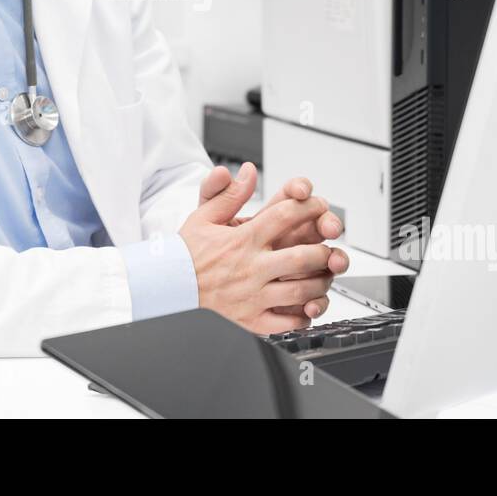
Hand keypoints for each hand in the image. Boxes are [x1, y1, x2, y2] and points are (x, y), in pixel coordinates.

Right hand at [179, 167, 345, 334]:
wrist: (167, 289)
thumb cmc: (185, 255)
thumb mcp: (203, 217)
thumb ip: (229, 194)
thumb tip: (248, 172)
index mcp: (243, 240)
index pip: (285, 216)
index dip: (309, 206)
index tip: (318, 205)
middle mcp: (252, 268)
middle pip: (303, 257)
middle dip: (324, 251)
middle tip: (330, 248)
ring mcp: (254, 296)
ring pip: (301, 292)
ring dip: (321, 283)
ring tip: (325, 277)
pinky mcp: (251, 321)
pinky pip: (287, 323)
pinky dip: (304, 317)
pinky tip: (308, 308)